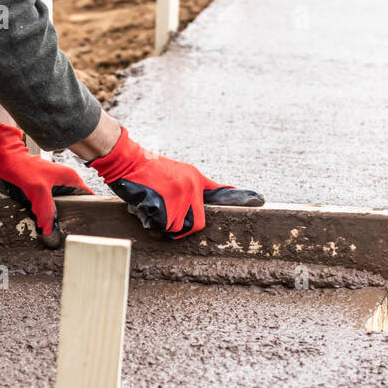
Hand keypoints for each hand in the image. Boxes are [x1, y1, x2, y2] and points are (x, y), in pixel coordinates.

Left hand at [0, 124, 92, 247]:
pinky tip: (42, 224)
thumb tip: (49, 230)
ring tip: (55, 230)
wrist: (3, 159)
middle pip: (73, 205)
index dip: (87, 211)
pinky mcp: (41, 192)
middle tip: (66, 231)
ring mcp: (52, 187)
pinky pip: (47, 207)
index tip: (84, 224)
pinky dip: (45, 215)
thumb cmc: (21, 166)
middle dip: (70, 218)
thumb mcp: (38, 190)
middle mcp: (64, 182)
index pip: (87, 197)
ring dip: (56, 218)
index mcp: (70, 178)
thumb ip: (46, 210)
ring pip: (59, 207)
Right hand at [85, 127, 263, 237]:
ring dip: (163, 225)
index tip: (260, 200)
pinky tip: (144, 208)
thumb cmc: (148, 170)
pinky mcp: (163, 202)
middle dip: (182, 228)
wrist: (127, 159)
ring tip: (152, 209)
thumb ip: (194, 187)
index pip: (219, 195)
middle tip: (168, 222)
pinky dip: (151, 222)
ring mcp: (178, 195)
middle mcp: (191, 187)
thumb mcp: (178, 173)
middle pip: (196, 224)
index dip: (239, 198)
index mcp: (196, 179)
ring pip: (176, 227)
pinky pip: (161, 225)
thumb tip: (214, 199)